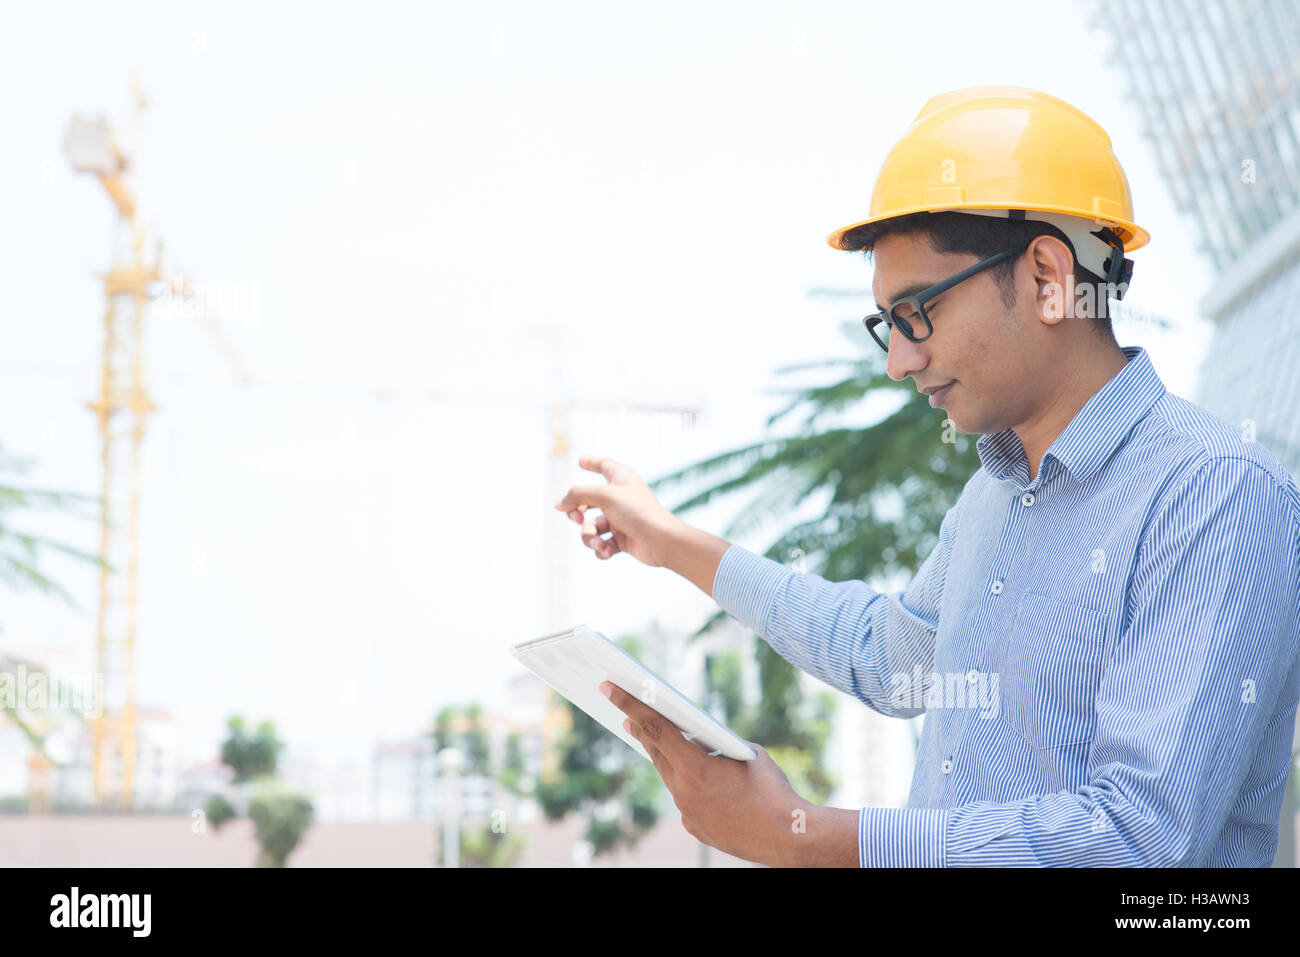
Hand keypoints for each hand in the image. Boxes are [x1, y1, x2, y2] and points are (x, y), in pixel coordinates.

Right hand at [553, 456, 681, 566]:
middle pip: (587, 501)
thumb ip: (577, 495)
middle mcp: (620, 497)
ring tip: (598, 542)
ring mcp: (620, 519)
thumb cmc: (636, 511)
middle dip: (576, 512)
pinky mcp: (622, 539)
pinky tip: (607, 550)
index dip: (591, 463)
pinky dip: (601, 548)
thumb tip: (559, 504)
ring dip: (589, 536)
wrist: (661, 540)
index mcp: (621, 478)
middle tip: (576, 518)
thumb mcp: (604, 496)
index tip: (581, 461)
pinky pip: (601, 543)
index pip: (604, 466)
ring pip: (591, 527)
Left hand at [599, 679, 812, 866]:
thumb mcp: (747, 752)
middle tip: (625, 712)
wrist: (789, 836)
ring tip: (652, 739)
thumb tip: (701, 743)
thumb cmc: (773, 788)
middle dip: (641, 730)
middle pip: (656, 753)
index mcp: (695, 767)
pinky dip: (687, 785)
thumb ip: (717, 745)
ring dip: (663, 757)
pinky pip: (685, 800)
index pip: (654, 728)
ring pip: (669, 777)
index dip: (630, 704)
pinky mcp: (696, 828)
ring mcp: (687, 813)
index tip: (609, 688)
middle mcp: (684, 792)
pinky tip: (694, 778)